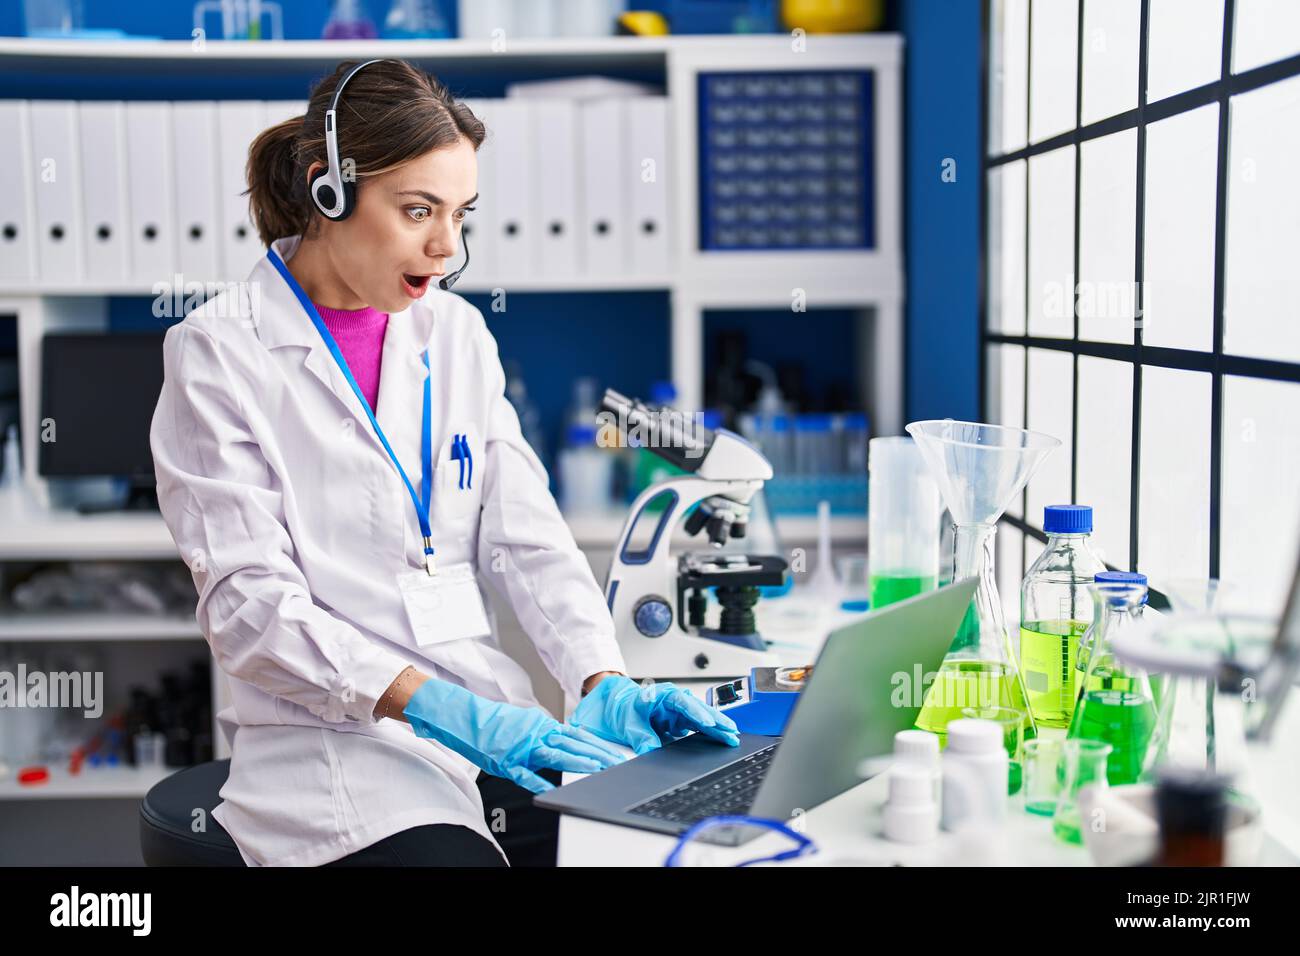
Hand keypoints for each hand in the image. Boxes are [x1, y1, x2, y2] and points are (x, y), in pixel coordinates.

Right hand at [403, 677, 625, 792]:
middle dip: (597, 753)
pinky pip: (526, 774)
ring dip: (578, 762)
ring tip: (598, 769)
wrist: (466, 717)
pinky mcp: (507, 761)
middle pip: (573, 743)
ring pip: (555, 754)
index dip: (598, 744)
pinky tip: (555, 788)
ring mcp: (523, 747)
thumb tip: (567, 742)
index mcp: (543, 725)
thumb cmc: (495, 722)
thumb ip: (546, 733)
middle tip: (618, 763)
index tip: (616, 753)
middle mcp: (537, 733)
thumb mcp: (526, 723)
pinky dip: (541, 781)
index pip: (577, 735)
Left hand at [570, 675, 739, 755]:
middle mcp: (674, 702)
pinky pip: (698, 727)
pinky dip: (710, 733)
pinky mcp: (680, 723)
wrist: (615, 709)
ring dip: (717, 727)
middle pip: (698, 710)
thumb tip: (650, 751)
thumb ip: (641, 737)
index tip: (708, 722)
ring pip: (702, 719)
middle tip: (731, 730)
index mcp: (662, 694)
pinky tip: (722, 739)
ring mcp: (678, 712)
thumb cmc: (622, 708)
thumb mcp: (629, 723)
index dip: (696, 712)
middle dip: (715, 720)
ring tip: (732, 736)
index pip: (683, 702)